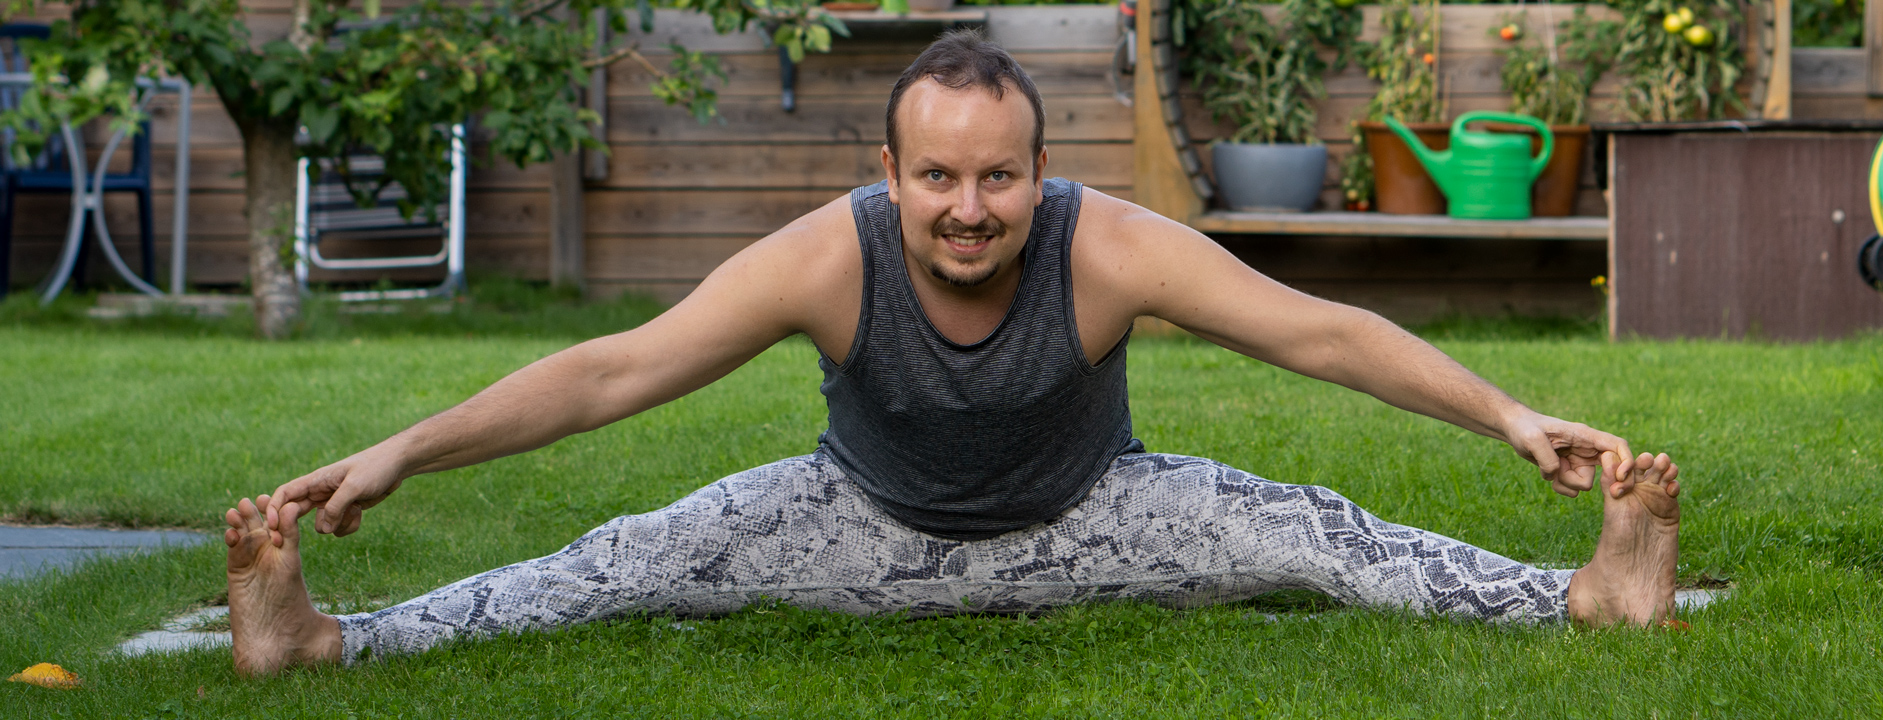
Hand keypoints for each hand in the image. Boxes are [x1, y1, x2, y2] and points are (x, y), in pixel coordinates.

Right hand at [266, 449, 405, 538]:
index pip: (285, 494)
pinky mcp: (346, 510)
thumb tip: (323, 530)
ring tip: (355, 509)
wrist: (396, 465)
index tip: (272, 527)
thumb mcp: (355, 485)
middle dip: (289, 528)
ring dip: (336, 525)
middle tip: (283, 544)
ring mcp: (332, 503)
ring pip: (322, 526)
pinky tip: (361, 511)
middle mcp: (320, 492)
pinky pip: (339, 528)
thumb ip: (336, 507)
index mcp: (316, 481)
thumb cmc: (375, 468)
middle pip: (295, 513)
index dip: (273, 509)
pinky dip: (348, 525)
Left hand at [1502, 413, 1633, 497]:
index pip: (1617, 445)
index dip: (1626, 461)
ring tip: (1549, 469)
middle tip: (1583, 483)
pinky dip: (1560, 486)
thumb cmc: (1524, 428)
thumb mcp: (1531, 439)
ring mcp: (1579, 461)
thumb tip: (1557, 474)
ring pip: (1585, 484)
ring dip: (1567, 482)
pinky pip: (1572, 489)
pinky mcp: (1570, 471)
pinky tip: (1548, 475)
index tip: (1619, 476)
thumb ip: (1546, 457)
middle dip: (1603, 482)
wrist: (1515, 431)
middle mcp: (1587, 449)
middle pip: (1611, 470)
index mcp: (1585, 436)